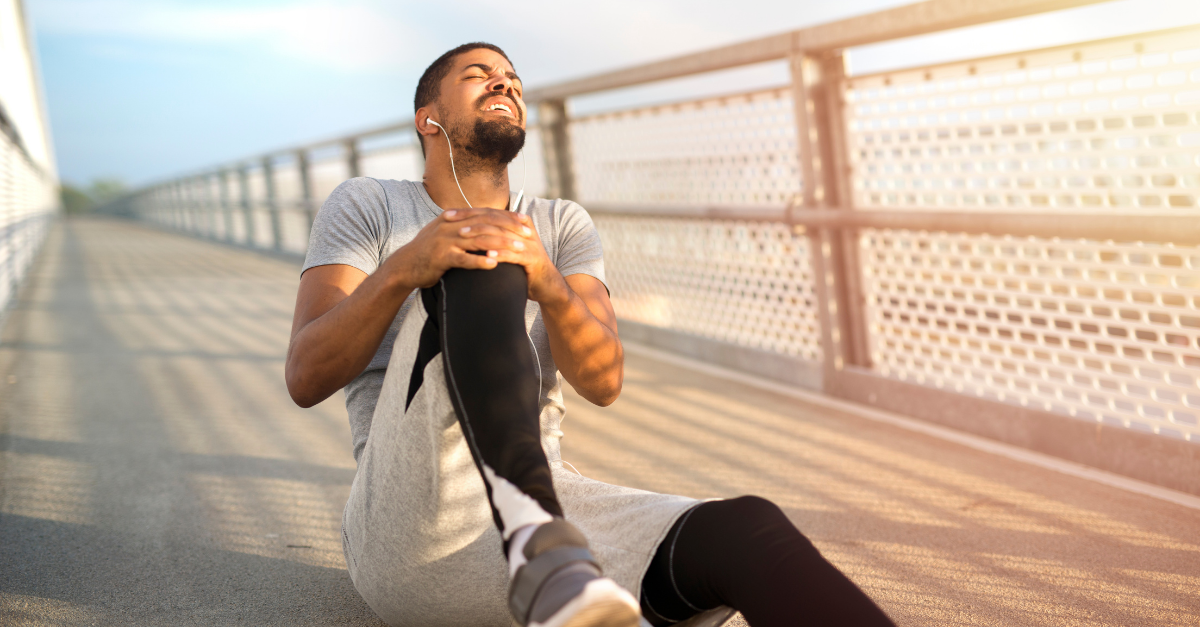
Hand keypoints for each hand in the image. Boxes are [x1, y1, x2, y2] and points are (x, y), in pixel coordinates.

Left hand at [444, 208, 569, 304]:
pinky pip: (514, 254)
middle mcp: (524, 230)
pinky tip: (486, 255)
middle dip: (470, 220)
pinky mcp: (534, 259)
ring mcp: (530, 243)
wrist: (547, 286)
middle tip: (451, 222)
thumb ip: (493, 237)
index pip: (488, 213)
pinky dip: (500, 253)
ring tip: (463, 236)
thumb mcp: (507, 248)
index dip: (468, 212)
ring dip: (481, 235)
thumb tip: (467, 229)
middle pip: (493, 220)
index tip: (447, 214)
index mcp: (517, 223)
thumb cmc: (523, 267)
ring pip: (501, 235)